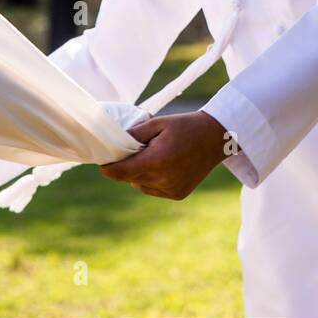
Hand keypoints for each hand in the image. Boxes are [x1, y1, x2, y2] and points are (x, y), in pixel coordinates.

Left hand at [99, 111, 230, 199]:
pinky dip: (152, 180)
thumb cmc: (185, 126)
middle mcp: (162, 179)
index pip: (120, 173)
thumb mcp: (157, 123)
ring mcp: (171, 189)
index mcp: (156, 161)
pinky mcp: (177, 194)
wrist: (215, 138)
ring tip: (152, 156)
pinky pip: (153, 189)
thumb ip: (134, 134)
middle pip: (129, 178)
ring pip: (140, 185)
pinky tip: (163, 166)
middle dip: (125, 167)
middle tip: (131, 152)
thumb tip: (115, 145)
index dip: (107, 168)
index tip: (102, 163)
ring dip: (139, 174)